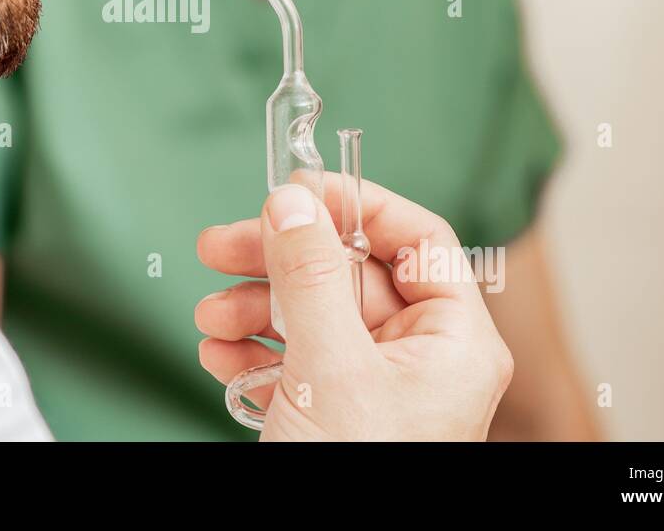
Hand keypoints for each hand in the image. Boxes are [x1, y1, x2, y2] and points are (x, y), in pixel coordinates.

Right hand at [196, 174, 513, 440]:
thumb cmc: (356, 476)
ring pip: (314, 314)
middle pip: (349, 273)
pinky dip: (255, 351)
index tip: (295, 188)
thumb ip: (309, 276)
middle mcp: (420, 359)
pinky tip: (221, 356)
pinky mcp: (337, 413)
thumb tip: (293, 201)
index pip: (415, 239)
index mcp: (452, 341)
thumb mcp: (328, 367)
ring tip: (211, 319)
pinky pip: (297, 358)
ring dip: (255, 307)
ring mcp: (377, 388)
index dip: (356, 204)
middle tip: (220, 245)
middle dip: (280, 260)